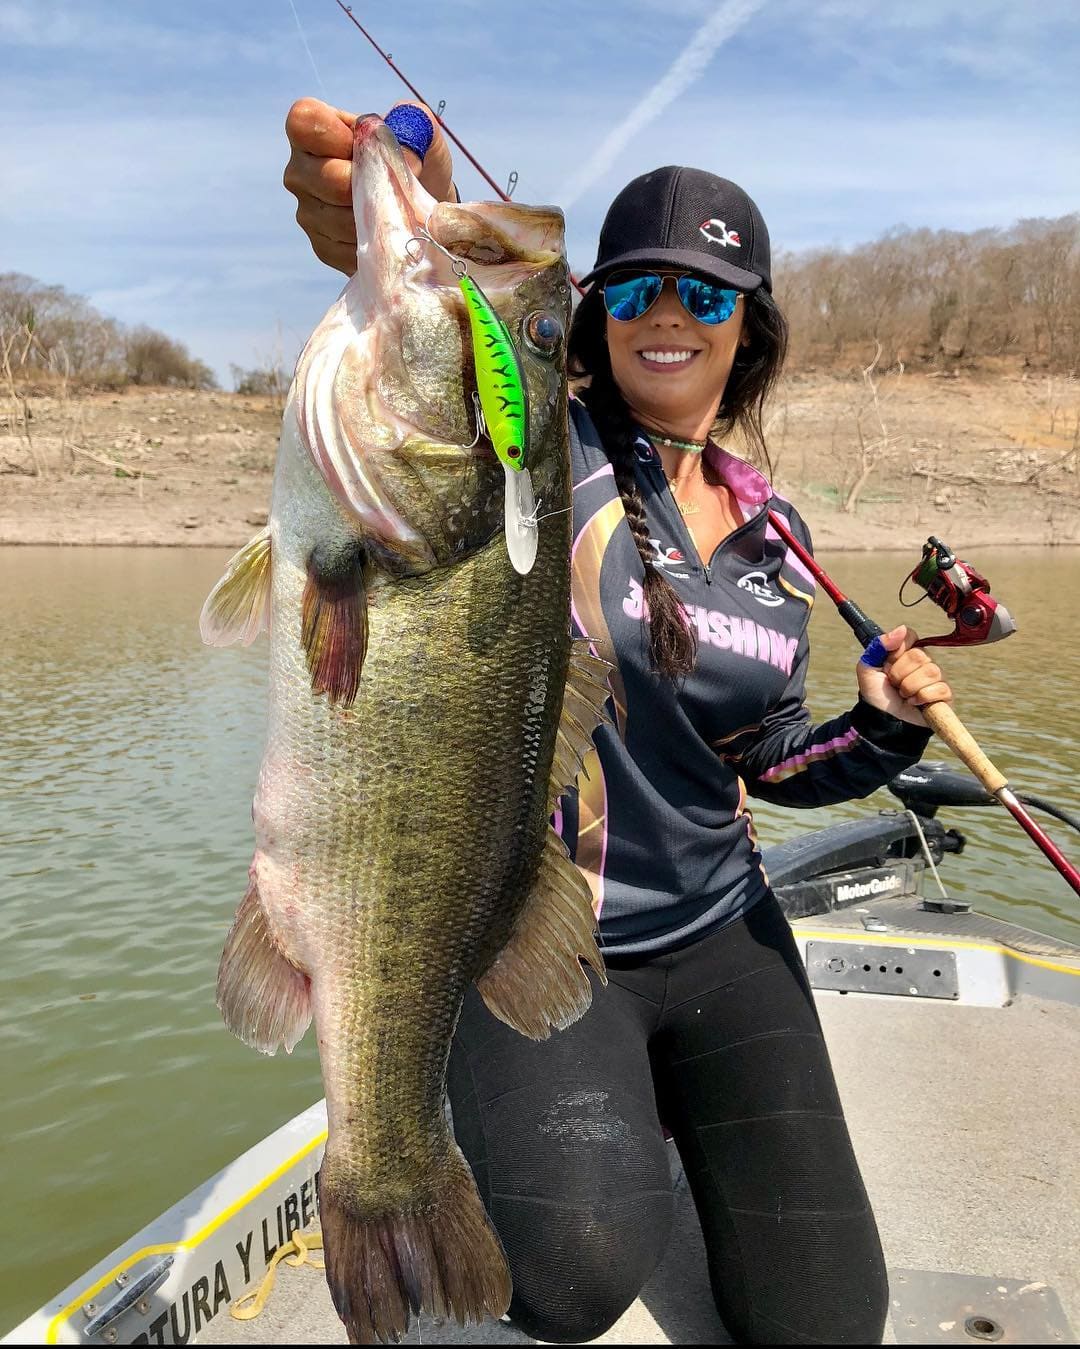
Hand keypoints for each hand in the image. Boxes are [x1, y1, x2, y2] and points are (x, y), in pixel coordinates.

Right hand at [284, 97, 456, 275]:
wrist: (425, 210)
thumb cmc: (416, 162)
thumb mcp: (421, 132)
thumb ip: (414, 123)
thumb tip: (407, 156)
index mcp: (314, 130)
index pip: (305, 122)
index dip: (337, 135)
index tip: (365, 145)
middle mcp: (301, 171)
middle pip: (329, 177)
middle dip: (371, 183)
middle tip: (393, 184)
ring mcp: (308, 211)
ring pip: (340, 217)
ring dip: (376, 216)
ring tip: (394, 209)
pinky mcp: (322, 247)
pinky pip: (346, 249)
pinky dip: (374, 242)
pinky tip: (386, 232)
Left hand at [855, 626, 952, 726]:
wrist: (883, 721)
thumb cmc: (877, 696)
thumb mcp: (867, 670)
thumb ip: (878, 647)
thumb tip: (900, 629)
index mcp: (905, 652)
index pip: (910, 635)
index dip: (898, 649)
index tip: (888, 662)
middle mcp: (923, 662)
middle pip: (919, 655)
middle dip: (899, 674)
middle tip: (894, 684)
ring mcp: (935, 678)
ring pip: (930, 672)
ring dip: (910, 687)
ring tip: (903, 695)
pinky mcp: (945, 694)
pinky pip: (940, 688)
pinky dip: (922, 698)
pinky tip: (915, 703)